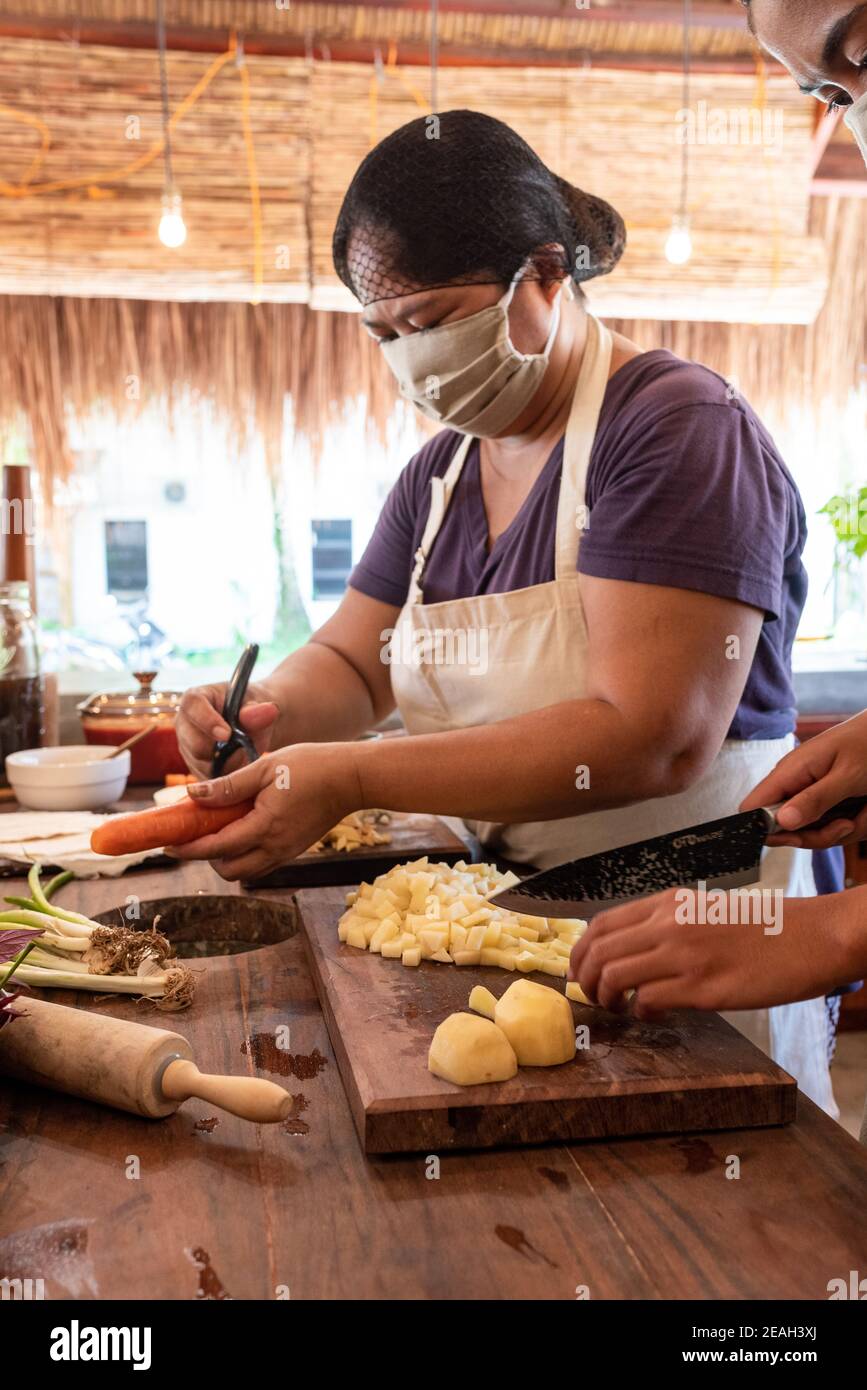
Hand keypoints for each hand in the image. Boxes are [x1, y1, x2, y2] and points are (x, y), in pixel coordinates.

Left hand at [168, 741, 362, 879]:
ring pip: (246, 871)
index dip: (189, 848)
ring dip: (226, 857)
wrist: (353, 778)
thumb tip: (192, 794)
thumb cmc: (312, 765)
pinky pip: (262, 863)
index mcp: (266, 826)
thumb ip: (228, 786)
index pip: (216, 848)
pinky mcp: (294, 849)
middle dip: (206, 857)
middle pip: (229, 870)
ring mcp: (287, 851)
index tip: (168, 842)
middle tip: (194, 833)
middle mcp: (276, 847)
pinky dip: (244, 854)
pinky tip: (241, 828)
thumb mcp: (266, 767)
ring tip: (218, 829)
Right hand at [176, 680, 279, 776]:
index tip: (227, 735)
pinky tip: (239, 767)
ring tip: (244, 755)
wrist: (252, 727)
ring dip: (227, 764)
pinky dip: (225, 778)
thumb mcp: (257, 707)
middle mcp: (185, 724)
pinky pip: (207, 778)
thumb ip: (258, 711)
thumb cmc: (250, 711)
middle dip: (220, 751)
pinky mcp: (194, 767)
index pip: (193, 706)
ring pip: (202, 765)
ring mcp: (187, 747)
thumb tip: (269, 710)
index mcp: (195, 698)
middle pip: (194, 744)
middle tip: (243, 750)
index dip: (207, 721)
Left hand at [568, 886, 860, 1016]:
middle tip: (595, 997)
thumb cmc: (761, 927)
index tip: (580, 971)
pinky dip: (641, 1012)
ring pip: (614, 976)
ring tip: (621, 1008)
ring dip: (608, 999)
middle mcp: (668, 925)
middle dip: (586, 980)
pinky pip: (649, 1001)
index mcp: (667, 903)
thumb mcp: (702, 910)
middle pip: (598, 952)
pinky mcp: (703, 987)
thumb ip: (666, 925)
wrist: (809, 937)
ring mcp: (684, 955)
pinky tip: (654, 1013)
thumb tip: (632, 952)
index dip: (580, 952)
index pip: (600, 924)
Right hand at [740, 710, 866, 849]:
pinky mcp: (825, 803)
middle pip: (785, 831)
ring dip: (841, 831)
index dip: (765, 829)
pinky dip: (851, 825)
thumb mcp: (847, 775)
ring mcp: (809, 796)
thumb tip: (781, 822)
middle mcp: (793, 786)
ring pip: (811, 833)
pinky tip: (864, 811)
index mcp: (789, 772)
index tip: (798, 836)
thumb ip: (815, 799)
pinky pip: (829, 827)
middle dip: (818, 835)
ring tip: (862, 813)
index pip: (752, 808)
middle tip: (846, 824)